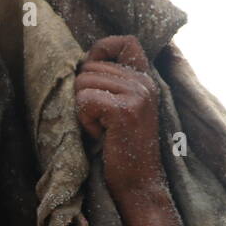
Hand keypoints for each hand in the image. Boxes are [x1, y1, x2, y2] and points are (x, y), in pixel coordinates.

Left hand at [74, 35, 165, 196]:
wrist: (138, 184)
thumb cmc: (121, 148)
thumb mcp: (121, 107)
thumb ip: (110, 82)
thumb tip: (79, 62)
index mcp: (146, 78)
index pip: (125, 41)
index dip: (101, 49)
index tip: (93, 73)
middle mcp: (145, 82)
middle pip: (90, 66)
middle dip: (84, 94)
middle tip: (102, 120)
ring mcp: (137, 94)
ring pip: (82, 82)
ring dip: (84, 110)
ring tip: (103, 128)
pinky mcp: (125, 110)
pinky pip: (84, 100)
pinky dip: (85, 121)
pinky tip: (101, 135)